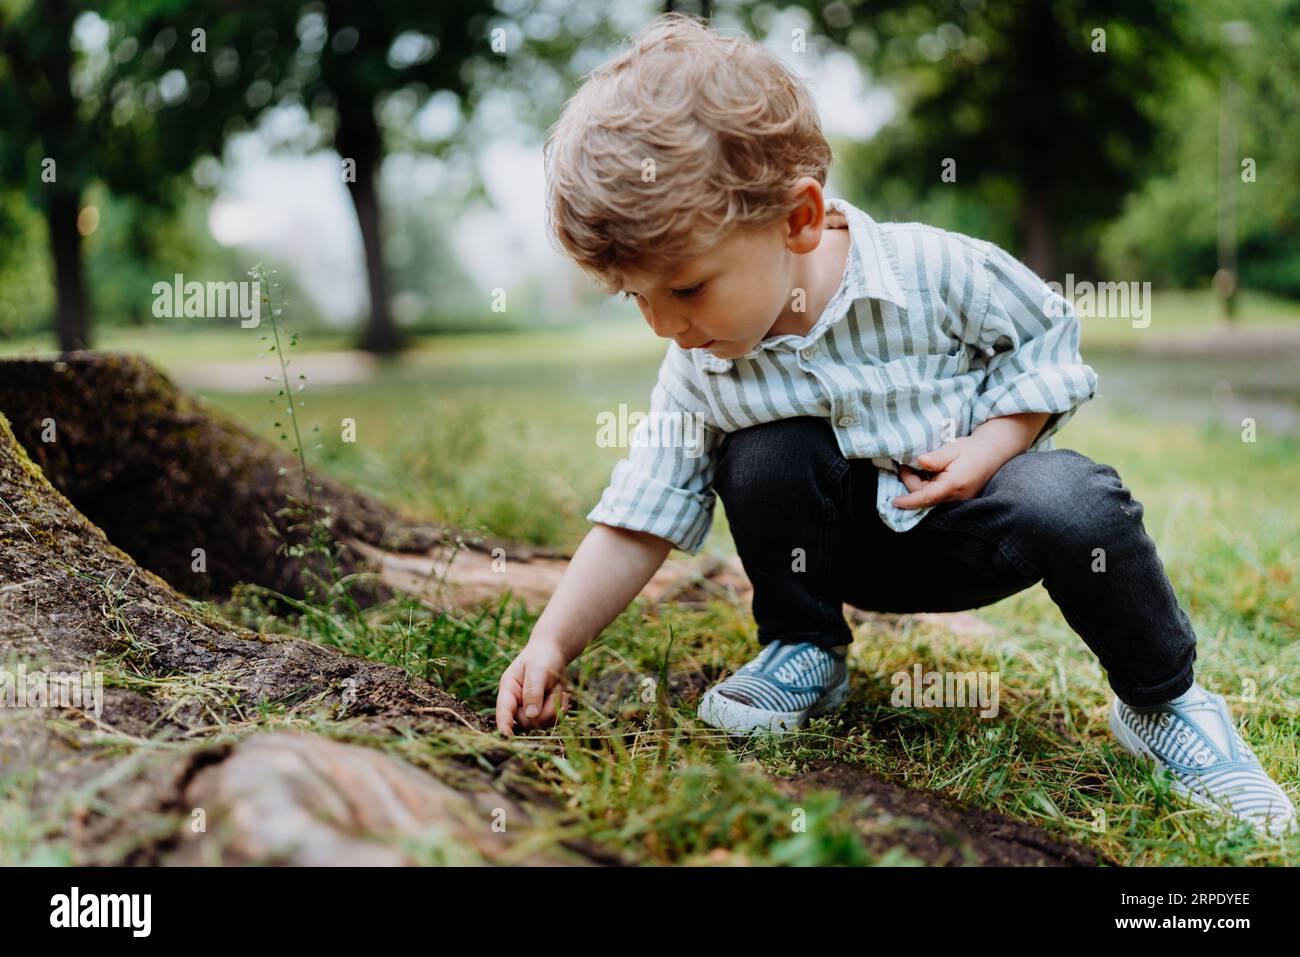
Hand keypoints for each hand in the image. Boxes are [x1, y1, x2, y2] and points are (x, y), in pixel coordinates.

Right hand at [495, 639, 571, 736]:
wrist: (553, 653)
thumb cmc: (542, 657)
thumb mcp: (539, 670)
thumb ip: (533, 691)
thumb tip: (530, 715)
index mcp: (508, 689)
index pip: (504, 711)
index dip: (504, 725)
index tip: (506, 737)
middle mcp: (516, 703)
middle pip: (526, 722)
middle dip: (544, 711)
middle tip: (554, 693)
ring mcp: (528, 710)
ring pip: (541, 724)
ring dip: (554, 707)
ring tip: (556, 689)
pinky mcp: (541, 713)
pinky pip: (553, 721)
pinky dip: (561, 708)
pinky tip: (561, 694)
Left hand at [891, 434, 1008, 509]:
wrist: (992, 453)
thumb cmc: (971, 449)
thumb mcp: (952, 449)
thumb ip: (936, 458)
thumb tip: (921, 462)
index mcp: (953, 484)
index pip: (926, 497)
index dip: (909, 501)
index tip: (895, 501)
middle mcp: (956, 497)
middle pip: (925, 497)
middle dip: (911, 484)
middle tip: (905, 465)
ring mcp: (959, 500)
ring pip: (931, 499)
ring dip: (919, 487)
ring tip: (915, 469)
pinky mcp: (959, 499)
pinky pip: (938, 499)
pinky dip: (928, 489)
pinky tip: (926, 477)